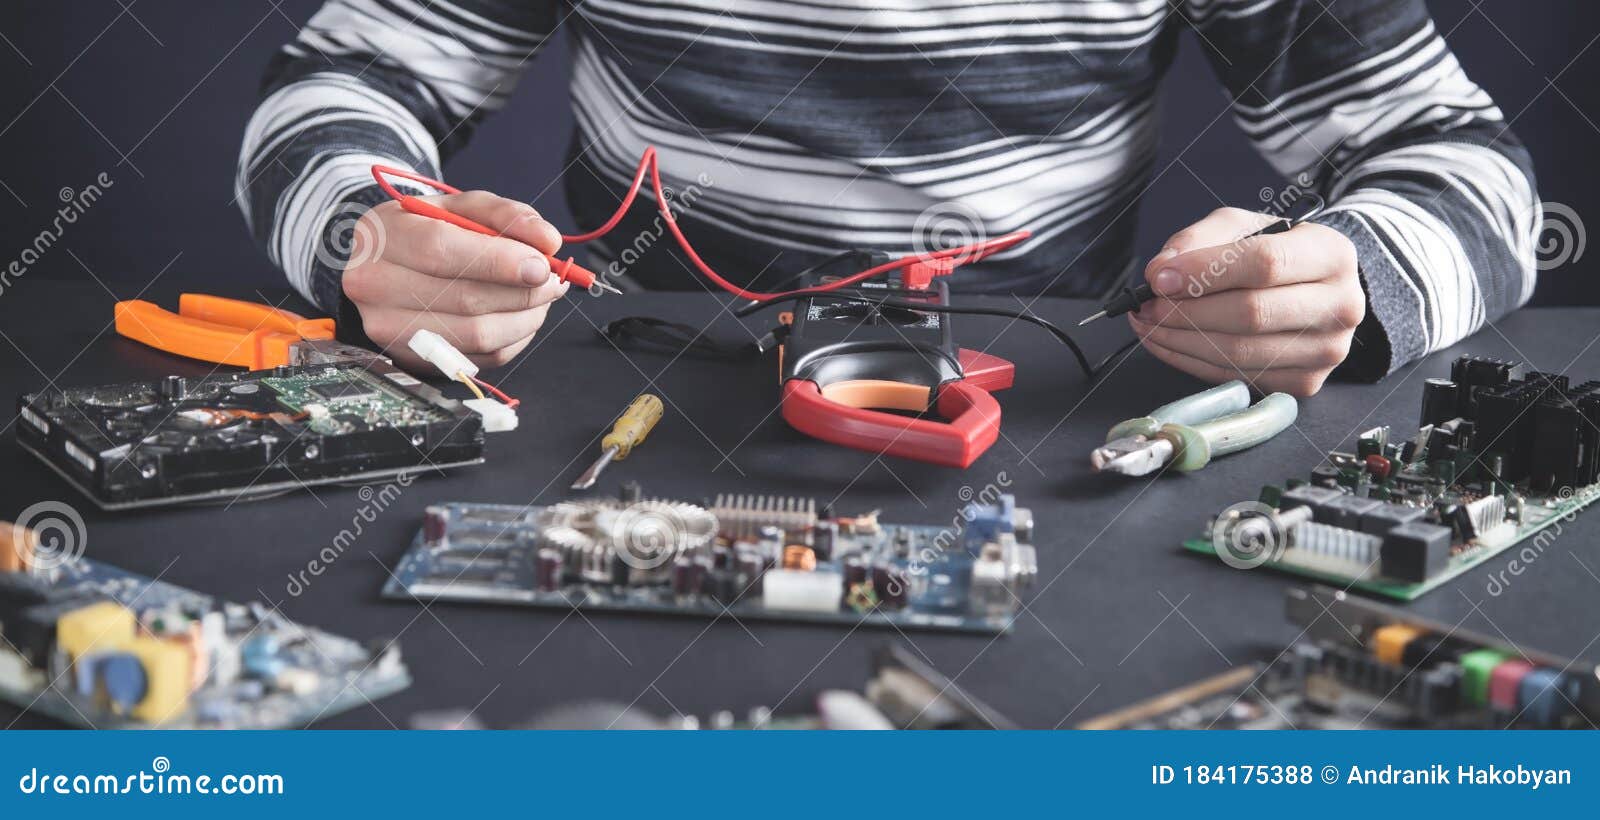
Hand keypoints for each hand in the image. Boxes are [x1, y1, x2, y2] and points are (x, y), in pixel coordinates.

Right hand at [341, 191, 567, 371]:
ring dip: (524, 319)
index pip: (440, 251)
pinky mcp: (413, 358)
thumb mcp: (459, 207)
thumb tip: (547, 241)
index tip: (540, 266)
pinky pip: (480, 358)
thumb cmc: (425, 232)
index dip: (498, 262)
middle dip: (523, 293)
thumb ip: (505, 215)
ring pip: (476, 335)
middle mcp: (375, 285)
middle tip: (552, 282)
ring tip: (541, 298)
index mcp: (384, 236)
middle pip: (464, 299)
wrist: (383, 268)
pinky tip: (519, 316)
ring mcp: (388, 328)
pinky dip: (514, 339)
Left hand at [1128, 206, 1364, 396]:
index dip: (1205, 272)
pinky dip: (1190, 361)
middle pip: (1250, 313)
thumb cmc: (1275, 253)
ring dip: (1180, 340)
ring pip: (1238, 352)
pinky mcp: (1305, 382)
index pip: (1265, 263)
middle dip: (1186, 311)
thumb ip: (1200, 240)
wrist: (1315, 289)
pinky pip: (1235, 376)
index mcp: (1331, 254)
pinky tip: (1169, 342)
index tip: (1160, 278)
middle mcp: (1340, 305)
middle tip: (1147, 305)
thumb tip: (1160, 273)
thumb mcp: (1241, 227)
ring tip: (1148, 323)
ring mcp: (1326, 350)